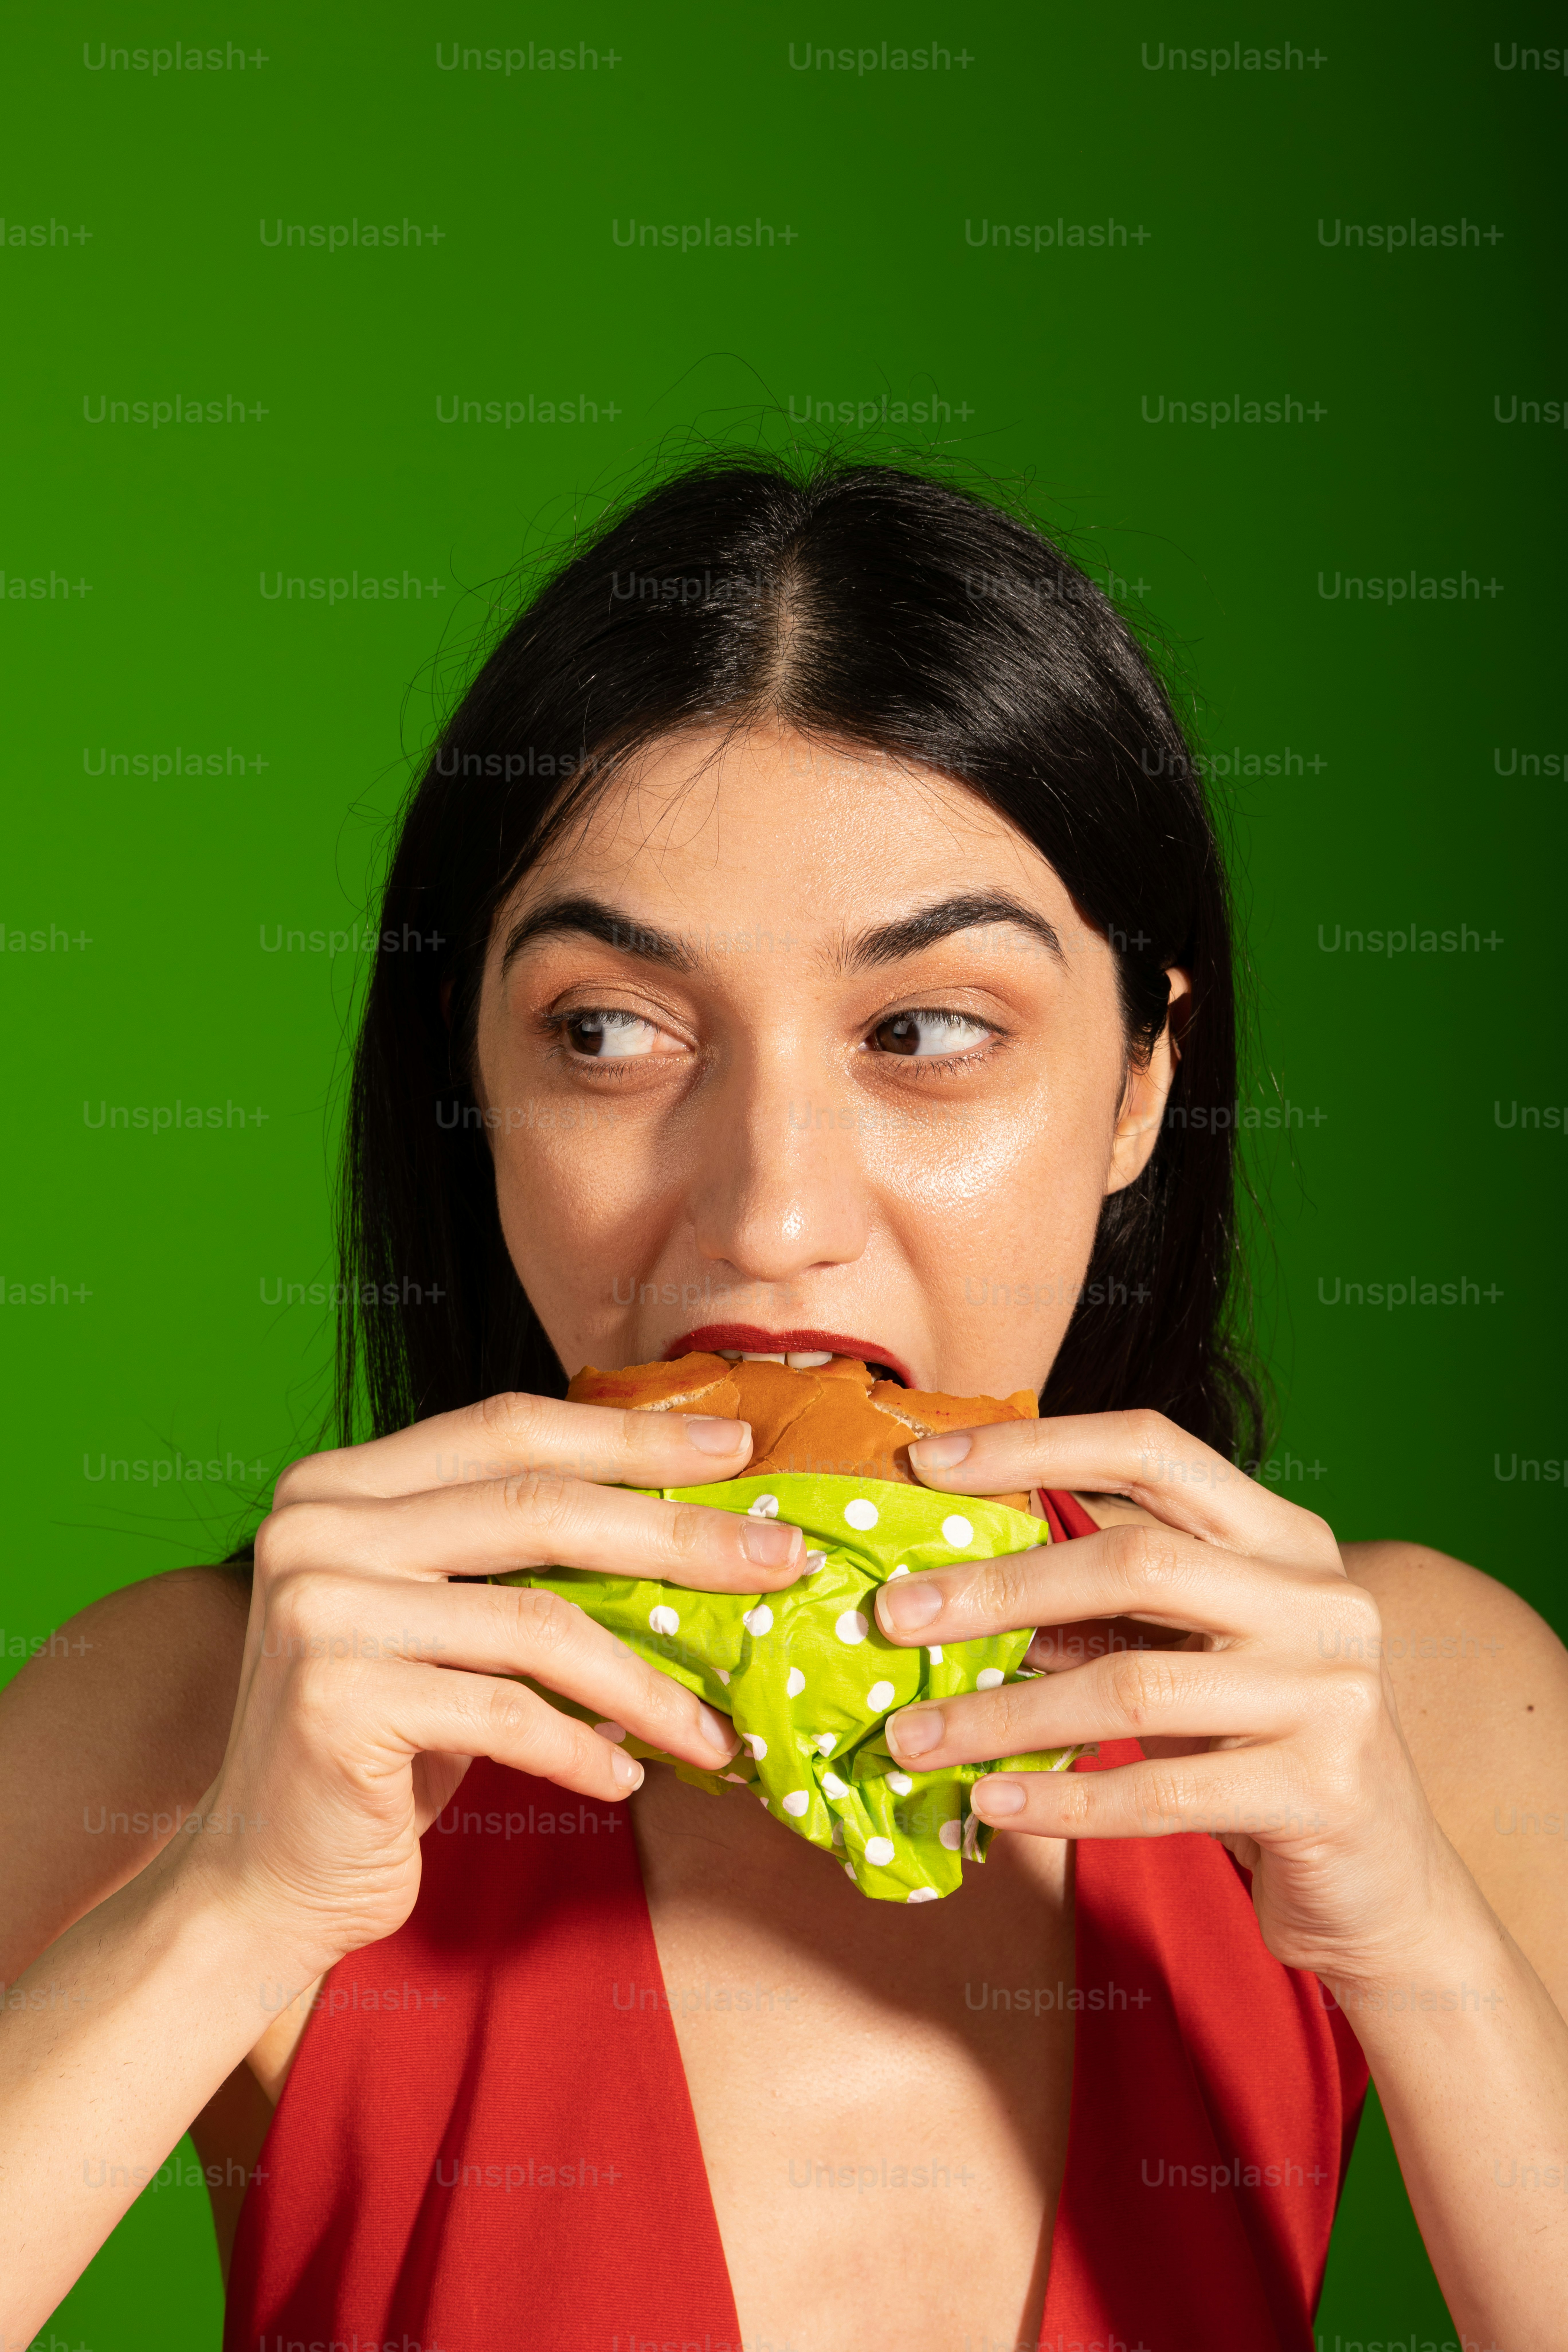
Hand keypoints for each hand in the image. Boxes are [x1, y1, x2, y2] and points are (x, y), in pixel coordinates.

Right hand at [174, 1393, 799, 1976]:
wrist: (266, 1874)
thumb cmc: (385, 1742)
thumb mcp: (445, 1623)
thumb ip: (519, 1559)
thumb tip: (692, 1518)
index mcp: (340, 1484)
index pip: (508, 1429)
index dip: (628, 1434)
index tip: (735, 1451)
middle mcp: (316, 1527)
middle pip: (539, 1509)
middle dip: (678, 1536)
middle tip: (779, 1560)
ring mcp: (319, 1611)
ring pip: (537, 1622)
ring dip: (648, 1681)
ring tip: (714, 1729)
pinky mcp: (336, 1700)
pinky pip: (506, 1714)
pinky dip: (583, 1748)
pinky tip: (625, 1777)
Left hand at [874, 1409, 1471, 1984]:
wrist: (1381, 1882)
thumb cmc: (1255, 1748)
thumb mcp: (1182, 1658)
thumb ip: (1095, 1611)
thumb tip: (950, 1582)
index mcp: (1284, 1537)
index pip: (1153, 1447)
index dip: (1036, 1445)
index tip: (926, 1461)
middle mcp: (1319, 1598)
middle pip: (1132, 1561)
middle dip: (998, 1587)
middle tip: (892, 1617)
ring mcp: (1330, 1693)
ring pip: (1130, 1687)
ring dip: (1002, 1714)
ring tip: (911, 1738)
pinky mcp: (1321, 1791)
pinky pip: (1159, 1791)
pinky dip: (1061, 1798)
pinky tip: (990, 1803)